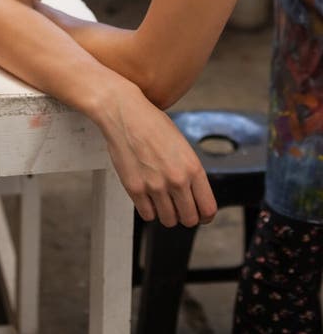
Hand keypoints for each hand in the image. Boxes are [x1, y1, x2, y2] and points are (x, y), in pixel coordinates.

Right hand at [98, 82, 216, 226]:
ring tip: (161, 200)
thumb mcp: (182, 146)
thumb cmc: (153, 125)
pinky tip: (147, 196)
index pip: (208, 209)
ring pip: (168, 220)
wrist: (125, 113)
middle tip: (178, 207)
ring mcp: (155, 186)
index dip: (204, 216)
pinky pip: (147, 215)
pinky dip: (149, 210)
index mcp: (193, 167)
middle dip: (185, 216)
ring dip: (167, 214)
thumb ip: (190, 172)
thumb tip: (194, 197)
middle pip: (189, 219)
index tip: (199, 214)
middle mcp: (177, 180)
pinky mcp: (134, 188)